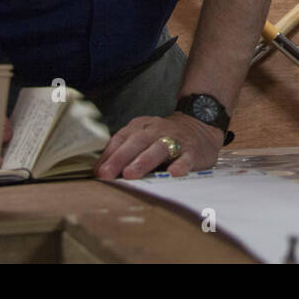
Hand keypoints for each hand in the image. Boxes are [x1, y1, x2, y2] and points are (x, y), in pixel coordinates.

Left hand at [95, 113, 223, 179]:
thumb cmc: (164, 137)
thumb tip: (99, 171)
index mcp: (141, 127)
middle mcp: (157, 130)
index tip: (98, 172)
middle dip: (120, 158)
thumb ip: (123, 152)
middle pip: (137, 142)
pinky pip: (186, 157)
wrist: (200, 125)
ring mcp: (176, 139)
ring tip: (130, 174)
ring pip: (159, 147)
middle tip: (107, 174)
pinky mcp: (193, 150)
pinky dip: (180, 164)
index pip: (122, 138)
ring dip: (144, 160)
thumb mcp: (142, 138)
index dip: (109, 155)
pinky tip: (173, 172)